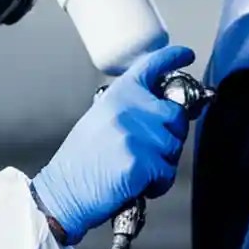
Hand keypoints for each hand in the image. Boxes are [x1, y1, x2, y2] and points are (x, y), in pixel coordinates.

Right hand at [30, 45, 193, 244]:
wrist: (62, 193)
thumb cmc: (80, 161)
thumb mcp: (100, 118)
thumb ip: (130, 108)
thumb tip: (162, 108)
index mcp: (118, 95)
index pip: (151, 66)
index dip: (173, 58)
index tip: (186, 55)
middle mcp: (129, 109)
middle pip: (177, 114)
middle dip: (172, 134)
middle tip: (150, 150)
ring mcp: (136, 135)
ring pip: (174, 147)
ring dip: (163, 163)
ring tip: (136, 168)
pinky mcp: (141, 163)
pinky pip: (167, 173)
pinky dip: (158, 184)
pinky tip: (136, 184)